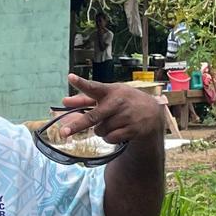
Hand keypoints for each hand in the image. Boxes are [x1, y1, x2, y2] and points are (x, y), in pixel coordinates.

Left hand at [55, 75, 169, 147]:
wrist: (151, 112)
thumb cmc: (123, 101)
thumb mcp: (107, 95)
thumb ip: (85, 99)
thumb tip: (64, 101)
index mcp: (109, 91)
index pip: (94, 87)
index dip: (81, 83)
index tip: (70, 77)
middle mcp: (117, 102)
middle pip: (94, 116)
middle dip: (78, 125)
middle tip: (63, 132)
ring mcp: (125, 116)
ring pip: (100, 130)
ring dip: (101, 130)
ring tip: (112, 123)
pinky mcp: (132, 129)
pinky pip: (110, 139)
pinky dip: (109, 138)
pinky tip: (117, 131)